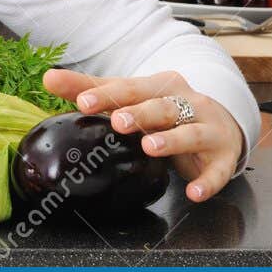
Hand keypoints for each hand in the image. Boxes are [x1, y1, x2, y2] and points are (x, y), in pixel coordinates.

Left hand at [41, 68, 245, 202]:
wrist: (222, 121)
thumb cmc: (165, 108)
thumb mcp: (131, 97)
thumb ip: (91, 88)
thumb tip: (47, 78)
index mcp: (159, 86)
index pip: (129, 88)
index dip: (106, 95)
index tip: (81, 101)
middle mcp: (186, 103)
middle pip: (161, 107)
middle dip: (140, 113)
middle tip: (117, 122)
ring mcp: (208, 128)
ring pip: (190, 132)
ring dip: (171, 141)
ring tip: (149, 147)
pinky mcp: (224, 155)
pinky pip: (219, 170)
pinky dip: (209, 181)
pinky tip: (195, 193)